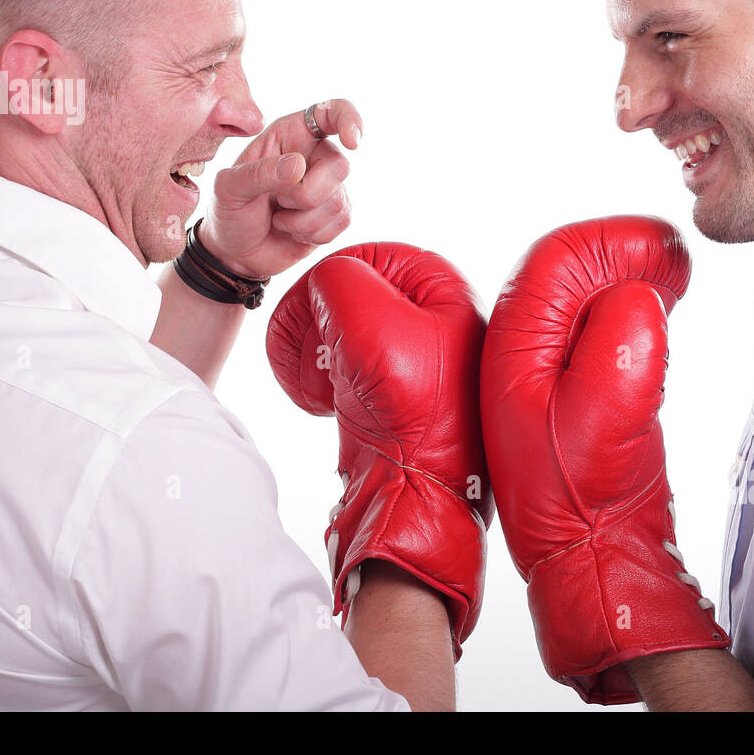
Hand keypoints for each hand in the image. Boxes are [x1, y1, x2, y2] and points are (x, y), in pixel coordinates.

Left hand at [198, 99, 362, 278]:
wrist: (236, 254)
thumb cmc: (230, 212)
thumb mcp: (229, 189)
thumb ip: (258, 174)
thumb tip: (297, 166)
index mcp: (289, 135)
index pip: (331, 112)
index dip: (349, 120)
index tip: (351, 142)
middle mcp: (313, 155)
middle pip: (339, 166)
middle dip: (306, 194)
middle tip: (278, 202)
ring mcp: (327, 186)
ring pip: (338, 201)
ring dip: (303, 220)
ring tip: (279, 218)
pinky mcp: (335, 214)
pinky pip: (342, 222)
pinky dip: (312, 234)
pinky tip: (292, 230)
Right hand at [266, 242, 492, 658]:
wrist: (418, 498)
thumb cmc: (409, 412)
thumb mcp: (369, 322)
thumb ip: (339, 277)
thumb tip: (325, 284)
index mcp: (449, 293)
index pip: (371, 255)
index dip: (330, 280)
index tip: (308, 311)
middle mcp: (442, 322)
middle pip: (355, 293)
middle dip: (318, 319)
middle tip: (304, 350)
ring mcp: (420, 361)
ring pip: (345, 330)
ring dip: (316, 350)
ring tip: (311, 379)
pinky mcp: (398, 397)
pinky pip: (349, 367)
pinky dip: (325, 377)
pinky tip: (320, 400)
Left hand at [480, 215, 729, 703]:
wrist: (581, 555)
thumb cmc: (584, 494)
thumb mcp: (609, 410)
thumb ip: (623, 338)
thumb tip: (636, 294)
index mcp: (519, 343)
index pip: (561, 255)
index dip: (619, 239)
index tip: (668, 248)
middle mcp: (519, 348)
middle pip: (567, 266)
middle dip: (623, 251)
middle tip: (675, 262)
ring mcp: (537, 369)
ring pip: (579, 294)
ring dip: (624, 277)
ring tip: (671, 280)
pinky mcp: (559, 389)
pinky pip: (587, 326)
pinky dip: (622, 309)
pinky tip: (653, 313)